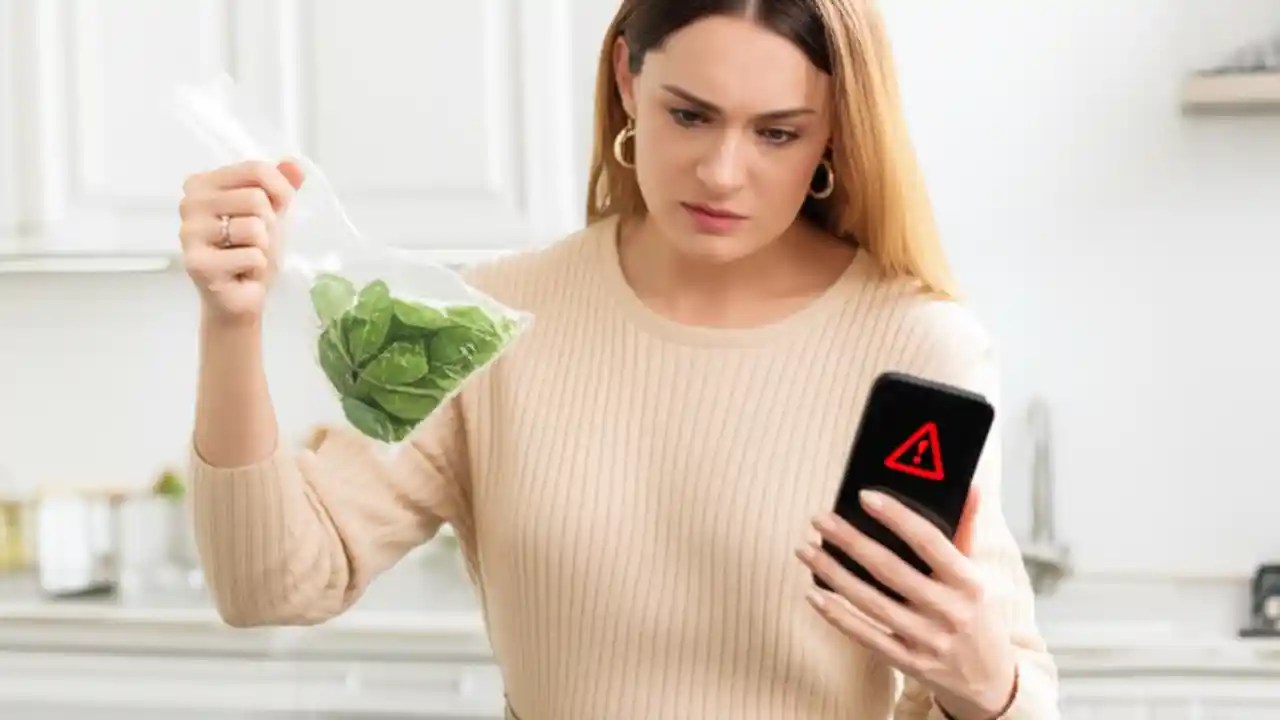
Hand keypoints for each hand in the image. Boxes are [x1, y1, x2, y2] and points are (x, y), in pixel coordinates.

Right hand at [179, 159, 305, 324]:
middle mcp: (189, 204)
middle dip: (269, 225)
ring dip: (263, 248)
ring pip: (254, 228)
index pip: (256, 169)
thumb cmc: (250, 250)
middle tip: (255, 242)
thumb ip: (281, 185)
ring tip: (246, 256)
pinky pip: (252, 256)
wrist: (240, 296)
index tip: (275, 209)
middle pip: (255, 198)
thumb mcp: (271, 212)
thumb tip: (295, 165)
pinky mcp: (198, 264)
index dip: (280, 191)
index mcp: (202, 184)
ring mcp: (190, 234)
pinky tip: (241, 274)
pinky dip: (257, 269)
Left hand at [797, 486, 1017, 718]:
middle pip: (890, 570)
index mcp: (969, 583)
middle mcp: (949, 611)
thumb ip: (967, 532)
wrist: (991, 681)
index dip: (896, 516)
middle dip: (850, 541)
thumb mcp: (980, 576)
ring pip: (871, 603)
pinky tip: (814, 594)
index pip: (929, 541)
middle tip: (819, 519)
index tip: (865, 495)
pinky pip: (866, 636)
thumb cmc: (979, 617)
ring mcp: (927, 640)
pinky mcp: (908, 662)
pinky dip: (837, 615)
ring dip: (833, 574)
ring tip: (806, 550)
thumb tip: (971, 487)